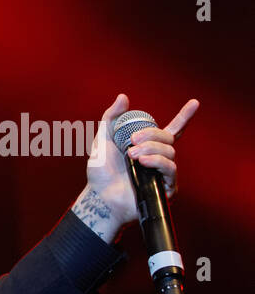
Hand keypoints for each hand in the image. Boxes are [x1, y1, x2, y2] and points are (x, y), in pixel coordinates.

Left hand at [78, 94, 196, 238]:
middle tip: (131, 142)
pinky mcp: (165, 187)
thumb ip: (111, 118)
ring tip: (131, 156)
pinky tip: (142, 162)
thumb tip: (123, 96)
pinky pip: (170, 168)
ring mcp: (162, 172)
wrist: (99, 197)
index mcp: (148, 146)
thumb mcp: (103, 140)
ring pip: (170, 152)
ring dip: (150, 149)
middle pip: (168, 138)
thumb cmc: (100, 172)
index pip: (171, 129)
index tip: (194, 103)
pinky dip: (156, 161)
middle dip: (151, 135)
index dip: (184, 117)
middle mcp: (158, 158)